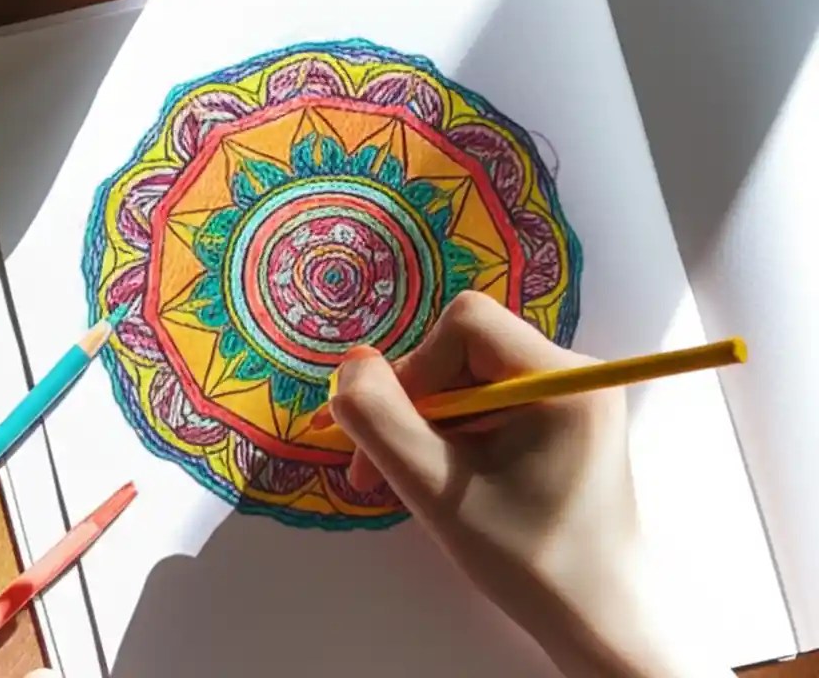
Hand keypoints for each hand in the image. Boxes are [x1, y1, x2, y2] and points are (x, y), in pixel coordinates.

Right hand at [331, 291, 724, 677]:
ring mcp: (573, 398)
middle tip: (378, 465)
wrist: (596, 620)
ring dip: (428, 422)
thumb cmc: (527, 560)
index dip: (416, 367)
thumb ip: (381, 421)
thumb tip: (349, 365)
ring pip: (471, 378)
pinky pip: (490, 404)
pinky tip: (444, 478)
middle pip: (465, 350)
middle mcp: (575, 373)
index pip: (466, 325)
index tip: (392, 431)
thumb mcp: (436, 490)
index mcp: (561, 379)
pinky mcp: (564, 423)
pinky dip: (454, 434)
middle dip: (414, 401)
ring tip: (410, 478)